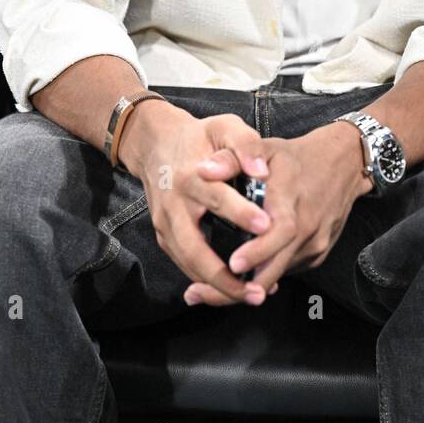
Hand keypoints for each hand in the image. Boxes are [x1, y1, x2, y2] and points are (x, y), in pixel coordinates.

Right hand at [121, 104, 277, 306]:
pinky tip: (233, 289)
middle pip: (195, 249)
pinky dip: (208, 281)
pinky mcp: (165, 237)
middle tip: (256, 290)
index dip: (242, 213)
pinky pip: (185, 264)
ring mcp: (165, 225)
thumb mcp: (224, 126)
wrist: (156, 144)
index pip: (217, 197)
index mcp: (190, 176)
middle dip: (225, 275)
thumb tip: (262, 172)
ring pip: (189, 264)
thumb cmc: (199, 137)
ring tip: (251, 296)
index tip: (267, 227)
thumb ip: (245, 144)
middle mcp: (174, 206)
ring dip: (218, 286)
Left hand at [183, 122, 372, 306]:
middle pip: (278, 263)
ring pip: (281, 272)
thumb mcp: (264, 147)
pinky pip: (288, 268)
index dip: (257, 251)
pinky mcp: (318, 252)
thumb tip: (204, 170)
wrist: (343, 164)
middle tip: (206, 291)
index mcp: (290, 197)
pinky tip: (243, 278)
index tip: (233, 264)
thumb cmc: (298, 158)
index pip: (280, 230)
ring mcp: (315, 241)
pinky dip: (266, 275)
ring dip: (250, 285)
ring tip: (213, 292)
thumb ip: (232, 158)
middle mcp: (307, 223)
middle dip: (243, 283)